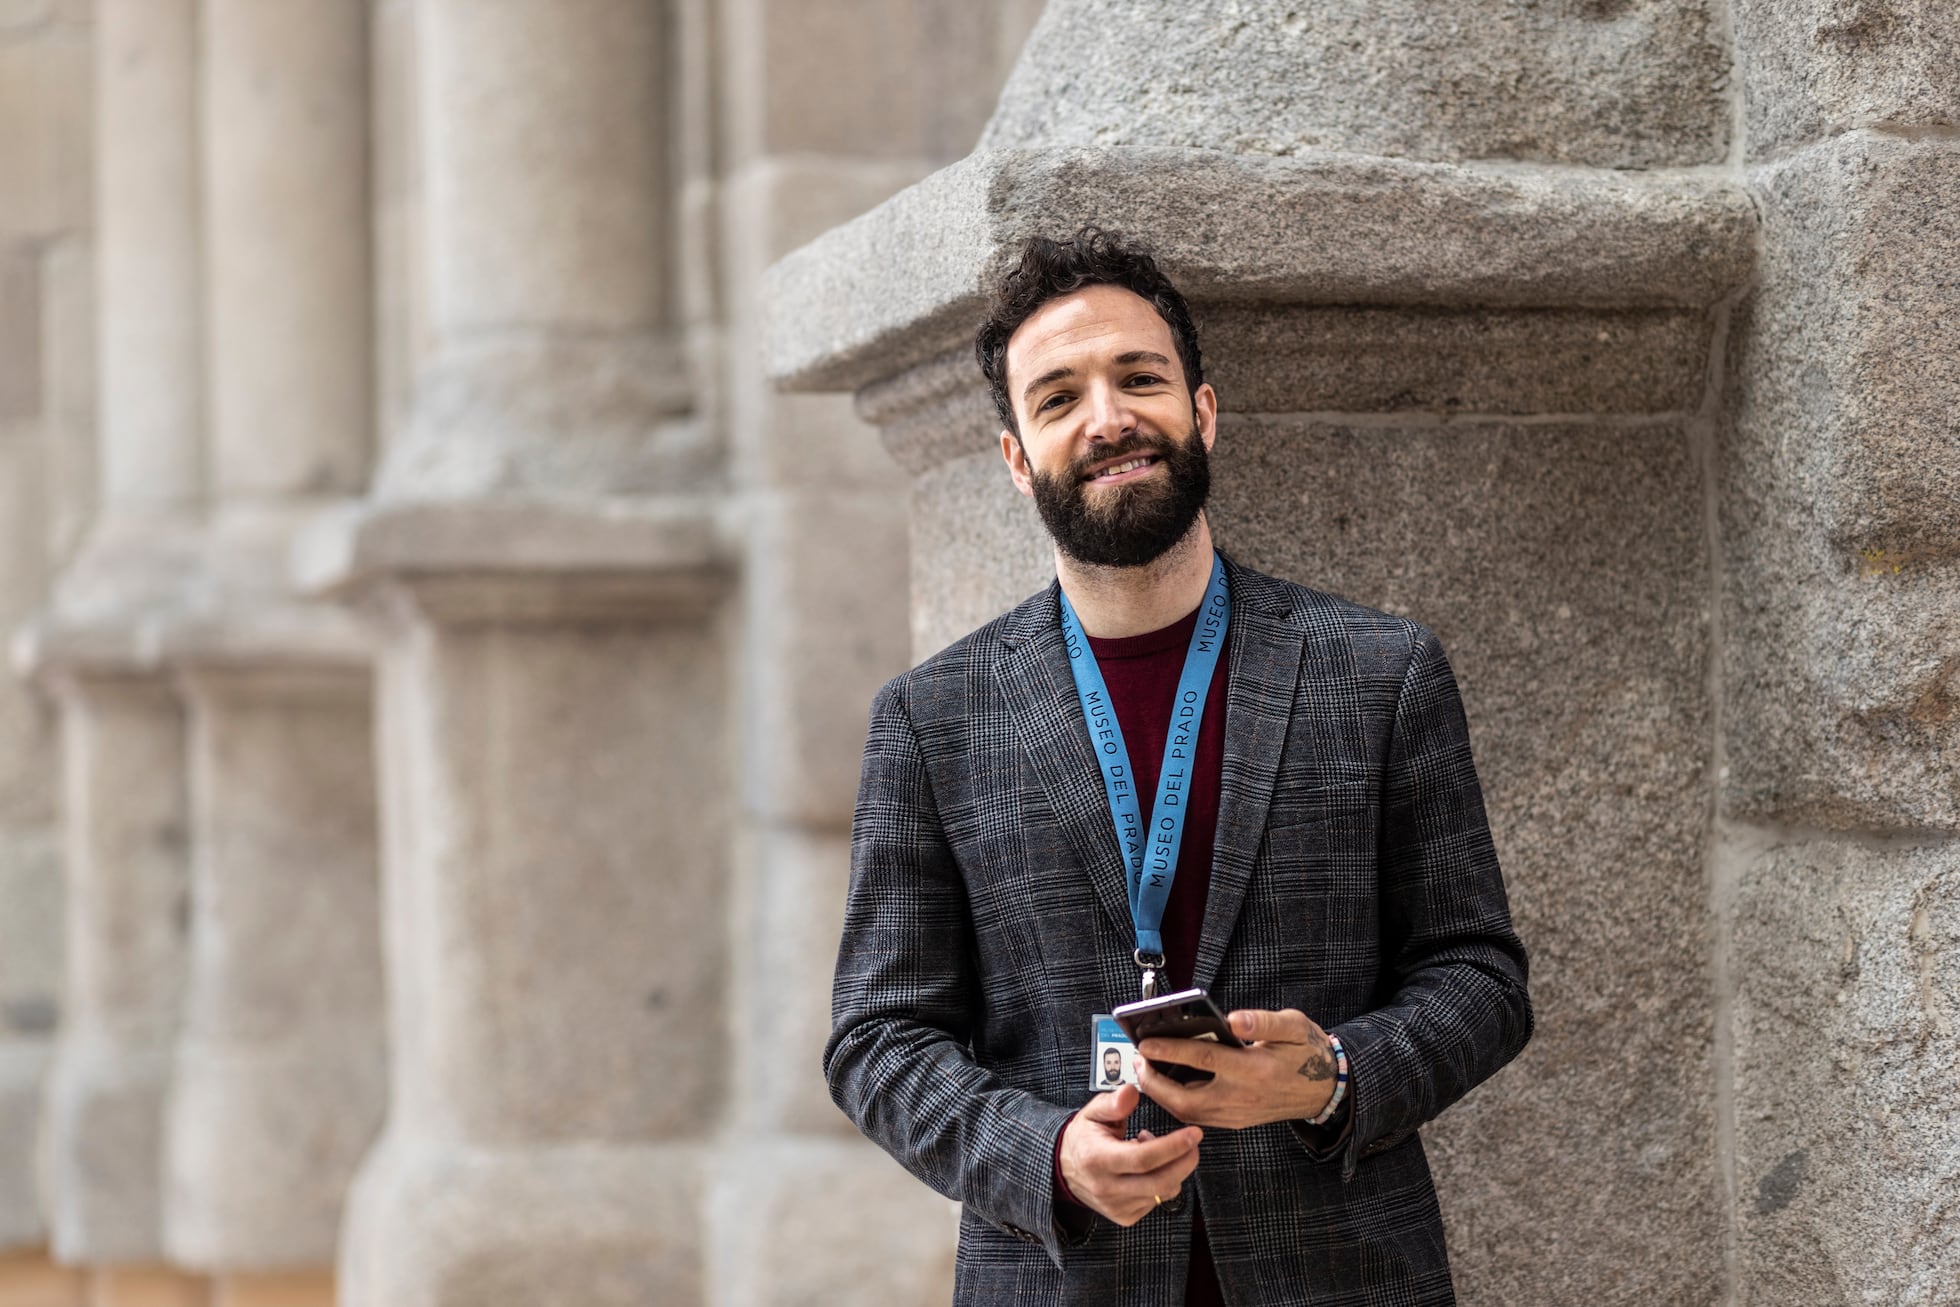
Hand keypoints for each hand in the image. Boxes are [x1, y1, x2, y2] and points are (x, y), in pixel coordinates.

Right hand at [1057, 1083, 1202, 1226]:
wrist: (1064, 1168)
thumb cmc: (1083, 1138)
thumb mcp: (1092, 1113)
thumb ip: (1113, 1102)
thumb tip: (1130, 1092)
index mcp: (1097, 1159)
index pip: (1142, 1158)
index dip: (1173, 1146)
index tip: (1193, 1134)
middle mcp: (1106, 1187)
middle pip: (1159, 1181)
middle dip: (1185, 1161)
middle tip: (1193, 1142)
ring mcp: (1116, 1205)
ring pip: (1162, 1192)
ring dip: (1173, 1169)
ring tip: (1157, 1149)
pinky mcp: (1125, 1216)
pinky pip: (1157, 1200)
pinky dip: (1163, 1182)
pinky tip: (1150, 1167)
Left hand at [1135, 1008, 1337, 1129]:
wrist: (1326, 1088)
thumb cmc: (1307, 1051)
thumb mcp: (1294, 1026)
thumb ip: (1263, 1021)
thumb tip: (1232, 1019)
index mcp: (1255, 1070)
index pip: (1203, 1060)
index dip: (1171, 1051)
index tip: (1146, 1042)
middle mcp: (1243, 1097)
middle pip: (1185, 1098)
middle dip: (1154, 1082)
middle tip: (1138, 1060)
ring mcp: (1238, 1114)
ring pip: (1188, 1113)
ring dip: (1162, 1094)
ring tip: (1146, 1070)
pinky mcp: (1237, 1122)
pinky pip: (1198, 1117)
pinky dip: (1177, 1103)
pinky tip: (1167, 1084)